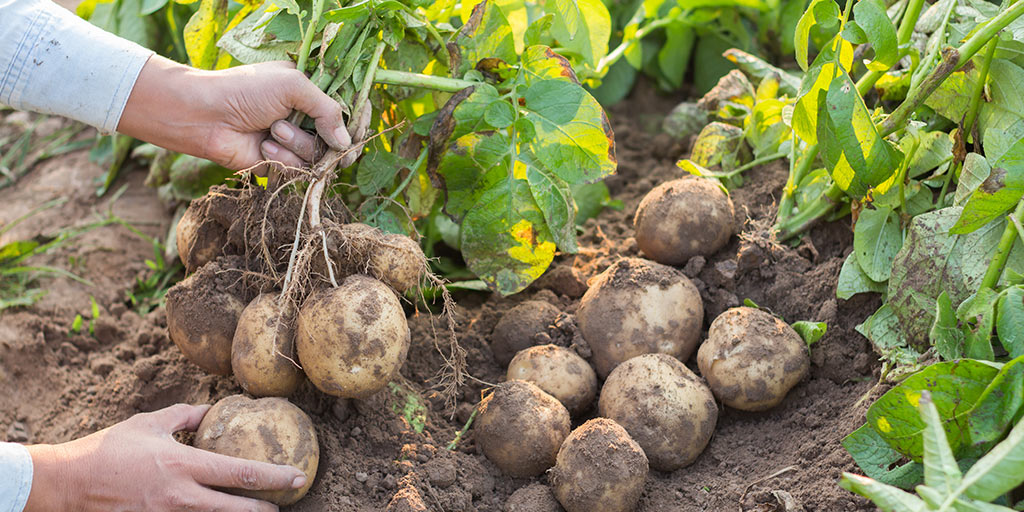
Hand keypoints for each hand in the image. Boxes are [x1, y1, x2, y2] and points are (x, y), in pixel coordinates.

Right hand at [24, 404, 305, 511]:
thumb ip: (185, 416)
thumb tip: (210, 410)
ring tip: (258, 511)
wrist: (65, 483)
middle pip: (234, 509)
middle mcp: (178, 496)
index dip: (273, 476)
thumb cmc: (108, 449)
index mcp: (182, 465)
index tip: (297, 476)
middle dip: (264, 509)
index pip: (239, 472)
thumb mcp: (150, 423)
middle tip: (288, 503)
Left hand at [118, 56, 366, 169]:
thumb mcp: (293, 86)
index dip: (359, 119)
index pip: (349, 105)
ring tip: (273, 130)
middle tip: (332, 145)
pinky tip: (263, 146)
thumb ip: (328, 110)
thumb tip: (347, 142)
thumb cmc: (246, 89)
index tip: (361, 127)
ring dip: (298, 143)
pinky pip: (298, 169)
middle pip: (339, 137)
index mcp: (311, 90)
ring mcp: (294, 140)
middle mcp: (306, 116)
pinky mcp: (280, 162)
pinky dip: (283, 158)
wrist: (206, 115)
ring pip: (319, 155)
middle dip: (330, 139)